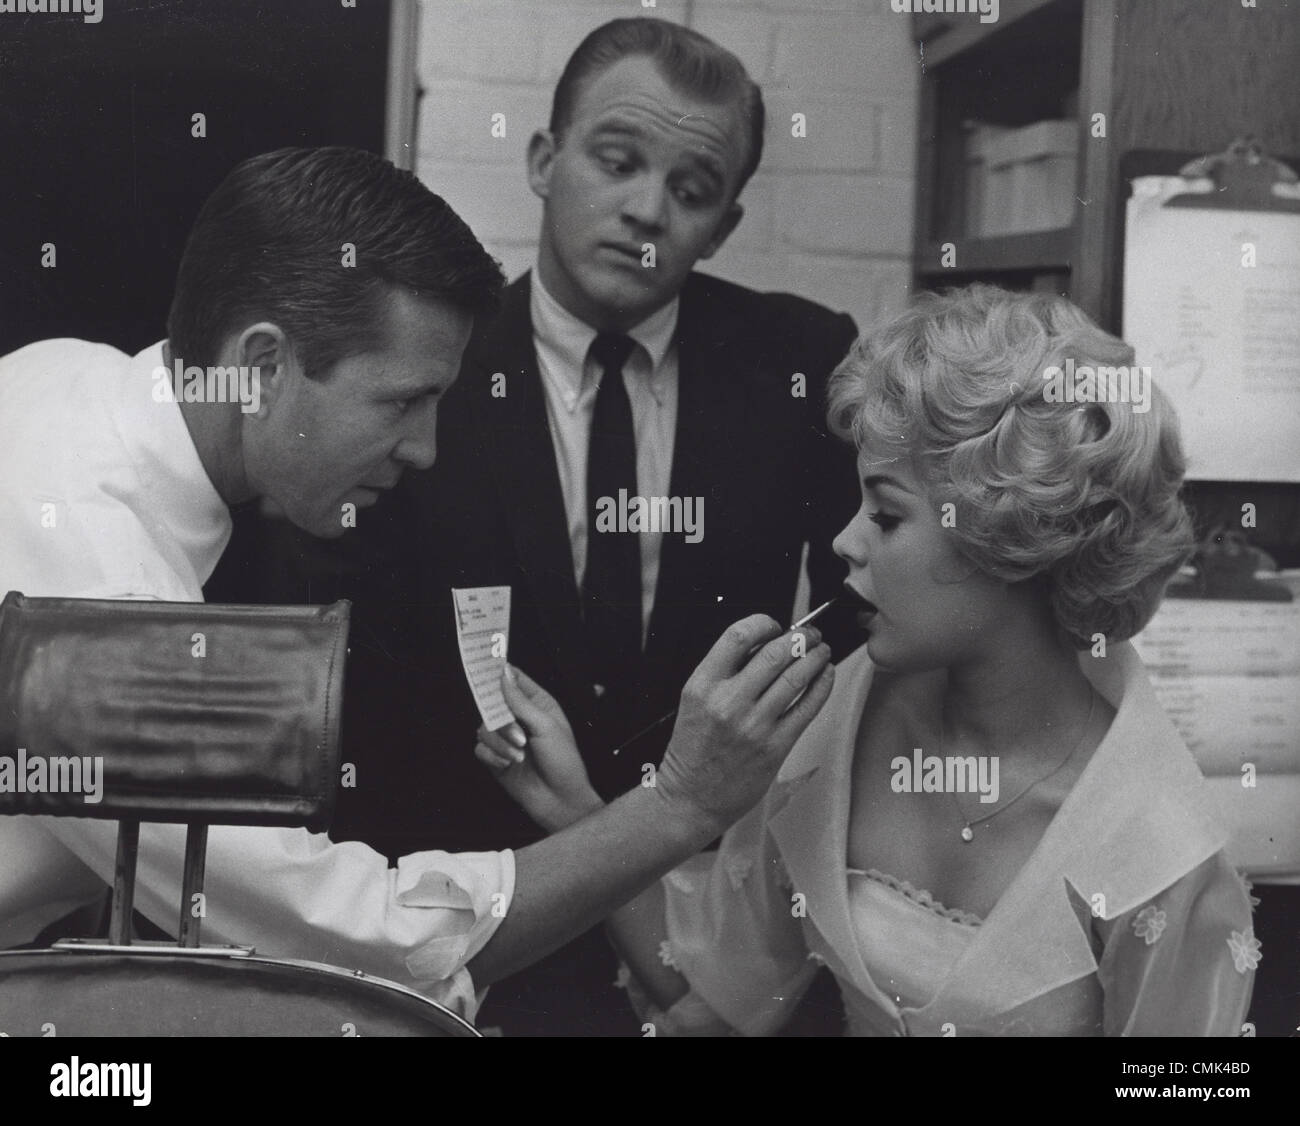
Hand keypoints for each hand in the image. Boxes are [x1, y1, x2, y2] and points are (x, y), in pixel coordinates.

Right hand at [474, 665, 603, 833]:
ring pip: (484, 728)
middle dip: (503, 721)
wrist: (560, 800)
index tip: (484, 666)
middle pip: (493, 703)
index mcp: (537, 704)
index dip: (498, 672)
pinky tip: (509, 764)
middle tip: (519, 735)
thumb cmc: (563, 761)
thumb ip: (520, 701)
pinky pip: (481, 748)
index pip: (513, 679)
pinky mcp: (496, 758)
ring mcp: (506, 738)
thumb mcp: (545, 726)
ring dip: (501, 743)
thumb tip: (503, 674)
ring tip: (520, 755)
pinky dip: (494, 756)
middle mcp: (519, 718)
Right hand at [654, 614, 834, 836]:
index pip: (738, 636)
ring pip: (796, 677)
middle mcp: (728, 702)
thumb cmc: (692, 750)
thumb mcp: (693, 700)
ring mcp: (754, 725)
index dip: (763, 623)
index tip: (774, 625)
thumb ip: (723, 673)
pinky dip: (822, 686)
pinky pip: (808, 707)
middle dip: (801, 637)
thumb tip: (763, 645)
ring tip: (822, 651)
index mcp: (702, 685)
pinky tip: (825, 676)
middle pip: (775, 653)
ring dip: (815, 657)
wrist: (690, 798)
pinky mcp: (775, 746)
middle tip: (810, 635)